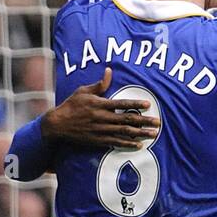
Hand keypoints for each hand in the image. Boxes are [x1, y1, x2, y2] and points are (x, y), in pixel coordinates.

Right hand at [40, 68, 159, 149]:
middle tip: (158, 123)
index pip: (121, 104)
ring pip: (124, 133)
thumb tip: (109, 71)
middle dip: (144, 122)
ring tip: (153, 135)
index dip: (135, 105)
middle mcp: (102, 118)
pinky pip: (116, 143)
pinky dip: (128, 144)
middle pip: (127, 120)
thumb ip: (99, 84)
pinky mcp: (98, 141)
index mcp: (100, 104)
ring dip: (140, 134)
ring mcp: (101, 131)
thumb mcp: (83, 91)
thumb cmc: (71, 105)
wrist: (58, 125)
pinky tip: (139, 145)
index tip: (148, 105)